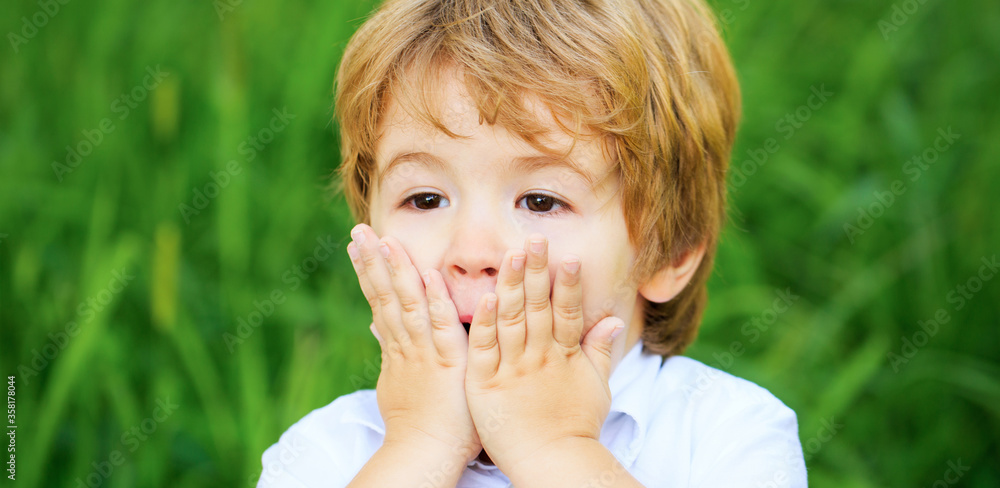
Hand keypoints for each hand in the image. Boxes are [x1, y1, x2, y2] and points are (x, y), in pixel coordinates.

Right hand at [346, 223, 481, 464]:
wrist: (425, 454)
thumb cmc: (420, 425)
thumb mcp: (396, 384)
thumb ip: (389, 351)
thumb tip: (374, 327)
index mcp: (398, 349)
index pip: (381, 302)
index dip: (370, 272)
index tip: (359, 244)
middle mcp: (407, 346)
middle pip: (386, 296)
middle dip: (372, 262)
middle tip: (360, 230)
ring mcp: (425, 352)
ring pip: (408, 303)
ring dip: (396, 271)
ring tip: (383, 240)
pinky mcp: (448, 361)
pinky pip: (440, 325)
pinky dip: (434, 299)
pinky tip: (428, 274)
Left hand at [463, 233, 624, 470]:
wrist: (552, 463)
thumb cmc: (574, 427)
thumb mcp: (596, 387)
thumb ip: (599, 350)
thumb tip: (613, 319)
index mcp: (564, 356)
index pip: (566, 311)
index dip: (568, 284)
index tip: (568, 256)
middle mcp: (539, 358)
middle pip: (538, 307)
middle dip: (537, 271)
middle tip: (535, 239)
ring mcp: (512, 369)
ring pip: (511, 320)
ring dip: (512, 285)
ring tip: (512, 255)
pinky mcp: (485, 384)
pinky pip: (484, 349)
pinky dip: (484, 323)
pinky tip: (486, 298)